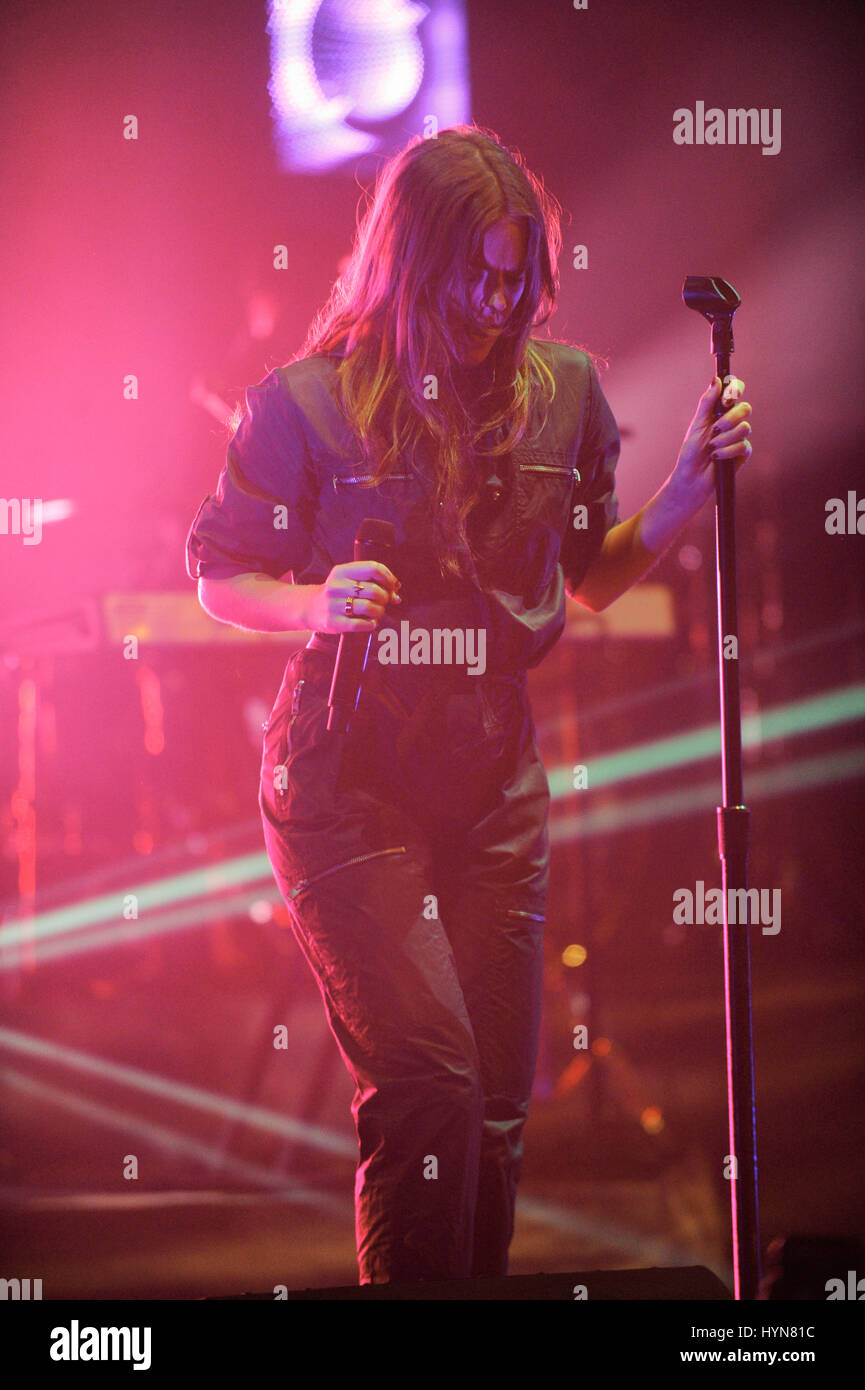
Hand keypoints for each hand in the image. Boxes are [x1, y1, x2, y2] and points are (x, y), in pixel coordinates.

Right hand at [305, 561, 401, 633]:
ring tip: (377, 612)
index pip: (373, 568)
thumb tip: (397, 595)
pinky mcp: (334, 622)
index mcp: (342, 571)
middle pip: (374, 589)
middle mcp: (336, 586)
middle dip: (386, 597)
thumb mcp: (348, 580)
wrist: (309, 607)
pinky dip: (371, 624)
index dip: (389, 577)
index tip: (393, 586)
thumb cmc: (337, 593)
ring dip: (380, 611)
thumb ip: (371, 582)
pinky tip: (371, 623)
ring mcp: (333, 605)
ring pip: (369, 607)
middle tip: (384, 602)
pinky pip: (361, 624)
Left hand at [667, 376, 752, 514]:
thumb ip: (707, 403)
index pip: (734, 393)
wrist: (692, 478)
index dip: (735, 391)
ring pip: (744, 428)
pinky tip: (716, 457)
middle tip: (716, 429)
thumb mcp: (697, 425)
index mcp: (720, 413)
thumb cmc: (691, 452)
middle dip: (730, 419)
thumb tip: (716, 380)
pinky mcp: (743, 453)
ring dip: (724, 439)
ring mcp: (739, 438)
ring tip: (712, 447)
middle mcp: (731, 423)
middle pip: (745, 409)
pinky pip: (743, 446)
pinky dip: (727, 451)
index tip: (727, 398)